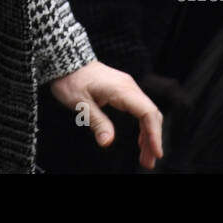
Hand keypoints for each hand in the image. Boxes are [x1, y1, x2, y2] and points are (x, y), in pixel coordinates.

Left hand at [48, 60, 164, 169]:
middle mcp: (129, 87)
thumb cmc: (71, 79)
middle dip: (153, 139)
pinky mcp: (123, 90)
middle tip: (148, 162)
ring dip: (149, 135)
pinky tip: (140, 140)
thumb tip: (107, 141)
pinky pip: (140, 109)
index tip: (156, 152)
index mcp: (121, 89)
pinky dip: (143, 126)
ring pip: (147, 112)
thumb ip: (97, 122)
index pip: (147, 112)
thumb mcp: (80, 103)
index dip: (154, 133)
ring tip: (145, 156)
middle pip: (151, 114)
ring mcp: (127, 87)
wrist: (67, 60)